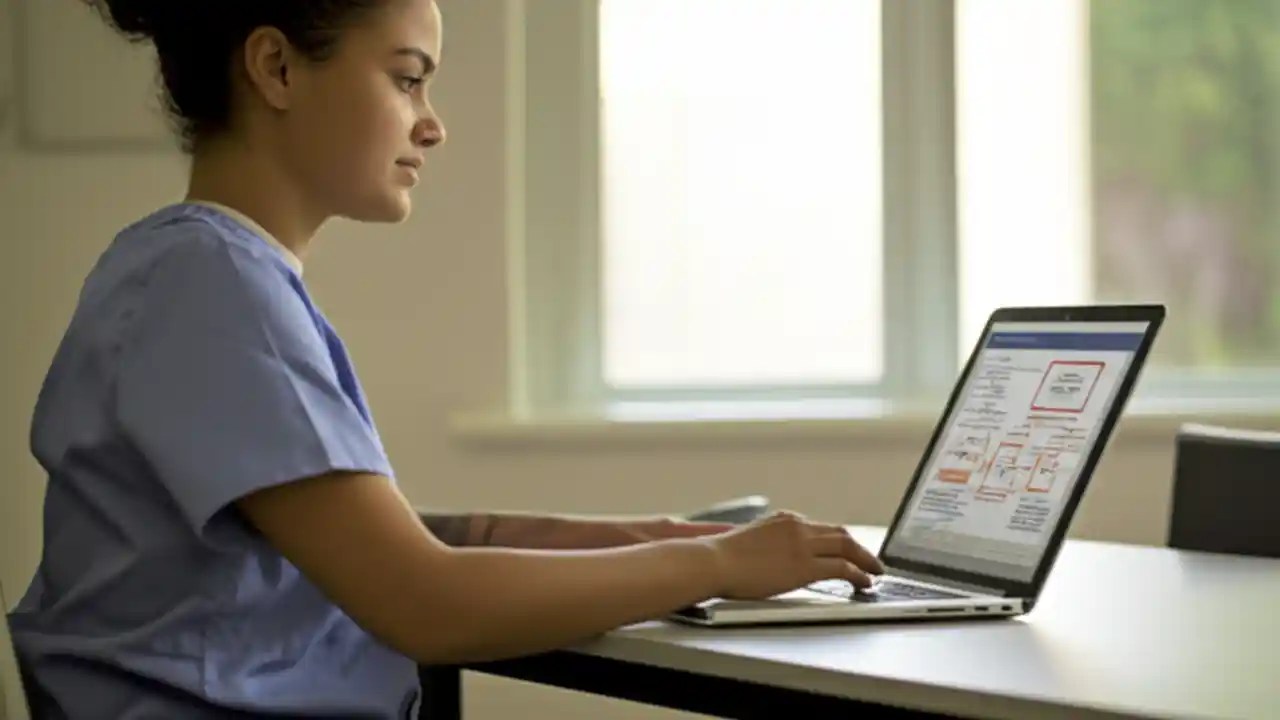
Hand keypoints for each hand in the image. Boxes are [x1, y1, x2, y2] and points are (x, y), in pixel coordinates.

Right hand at [704, 511, 884, 599]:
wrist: (714, 561)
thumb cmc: (722, 558)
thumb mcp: (752, 540)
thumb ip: (770, 544)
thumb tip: (776, 559)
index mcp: (785, 520)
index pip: (821, 528)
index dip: (839, 540)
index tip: (846, 550)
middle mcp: (798, 527)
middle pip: (840, 534)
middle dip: (859, 548)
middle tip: (870, 560)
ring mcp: (803, 545)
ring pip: (847, 548)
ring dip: (865, 560)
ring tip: (875, 572)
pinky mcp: (805, 566)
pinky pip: (842, 569)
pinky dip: (859, 575)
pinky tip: (864, 583)